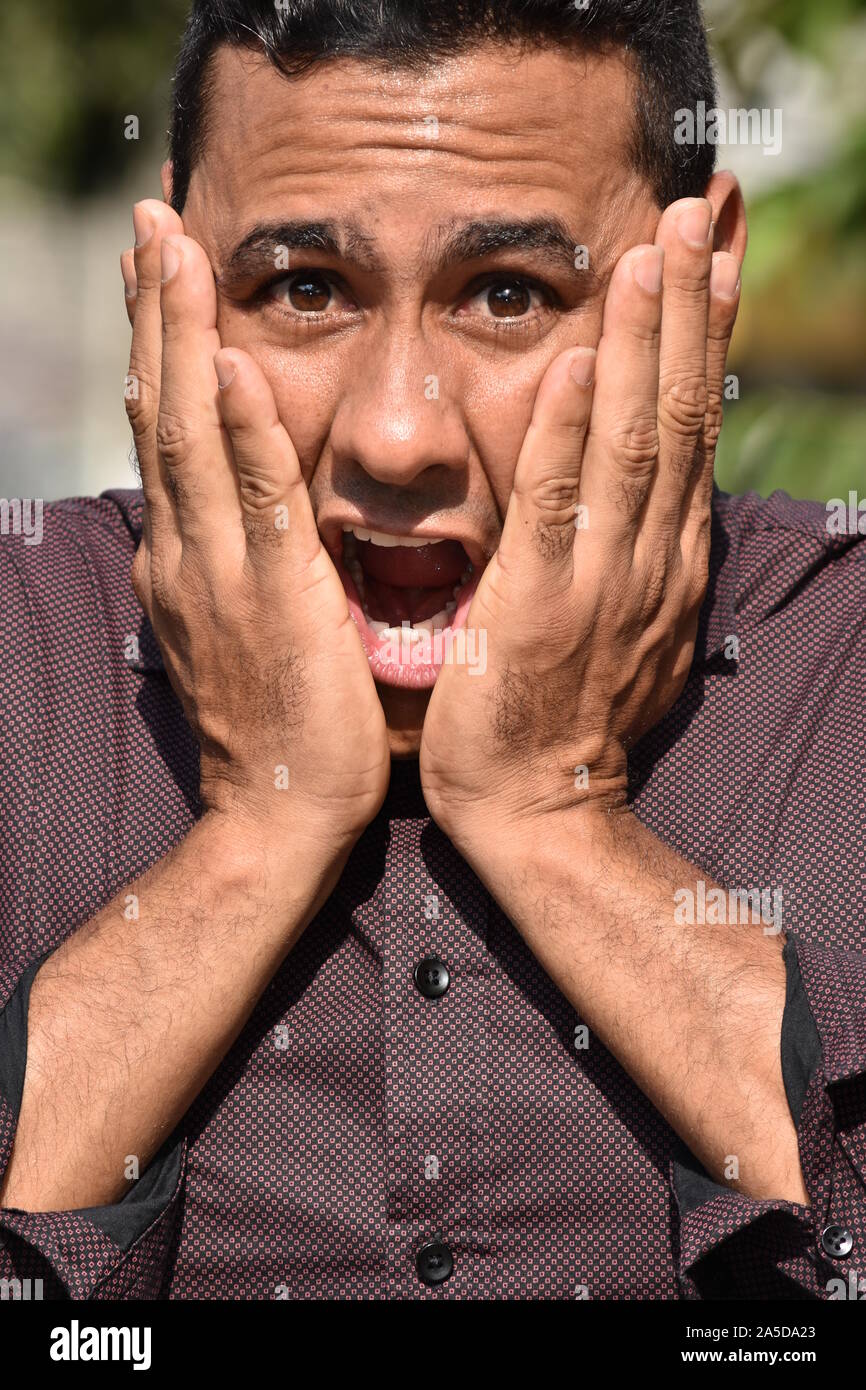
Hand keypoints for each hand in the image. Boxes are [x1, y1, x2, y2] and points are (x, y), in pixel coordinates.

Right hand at [122, 200, 388, 851]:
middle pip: (165, 409)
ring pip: (194, 435)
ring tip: (172, 249)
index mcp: (191, 555)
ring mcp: (220, 573)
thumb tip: (246, 518)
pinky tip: (233, 365)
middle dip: (156, 310)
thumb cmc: (285, 727)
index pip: (172, 430)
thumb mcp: (253, 628)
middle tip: (152, 220)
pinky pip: (254, 500)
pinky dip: (239, 430)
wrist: (282, 815)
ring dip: (182, 339)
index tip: (164, 270)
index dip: (164, 344)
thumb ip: (247, 564)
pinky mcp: (270, 599)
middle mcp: (189, 550)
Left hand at [419, 197, 739, 855]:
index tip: (712, 256)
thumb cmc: (562, 717)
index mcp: (663, 556)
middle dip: (691, 307)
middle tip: (697, 211)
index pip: (694, 425)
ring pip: (638, 441)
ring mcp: (603, 581)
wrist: (540, 812)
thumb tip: (642, 502)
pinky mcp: (542, 608)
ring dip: (648, 341)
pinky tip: (584, 361)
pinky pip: (563, 507)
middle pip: (683, 411)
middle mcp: (651, 556)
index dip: (705, 336)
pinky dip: (574, 433)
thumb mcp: (617, 623)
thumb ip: (629, 554)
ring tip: (654, 248)